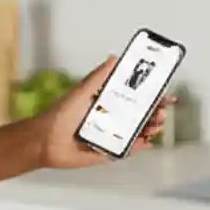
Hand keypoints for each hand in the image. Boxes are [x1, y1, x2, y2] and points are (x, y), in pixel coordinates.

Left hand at [28, 55, 174, 169]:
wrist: (45, 140)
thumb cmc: (60, 114)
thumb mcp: (82, 91)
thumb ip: (99, 76)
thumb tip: (114, 58)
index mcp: (107, 103)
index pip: (135, 98)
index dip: (151, 96)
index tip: (164, 92)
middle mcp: (111, 119)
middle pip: (140, 116)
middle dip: (155, 113)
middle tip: (162, 110)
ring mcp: (111, 136)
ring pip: (138, 132)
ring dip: (150, 128)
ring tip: (155, 124)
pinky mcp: (108, 152)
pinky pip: (127, 150)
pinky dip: (138, 147)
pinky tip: (145, 142)